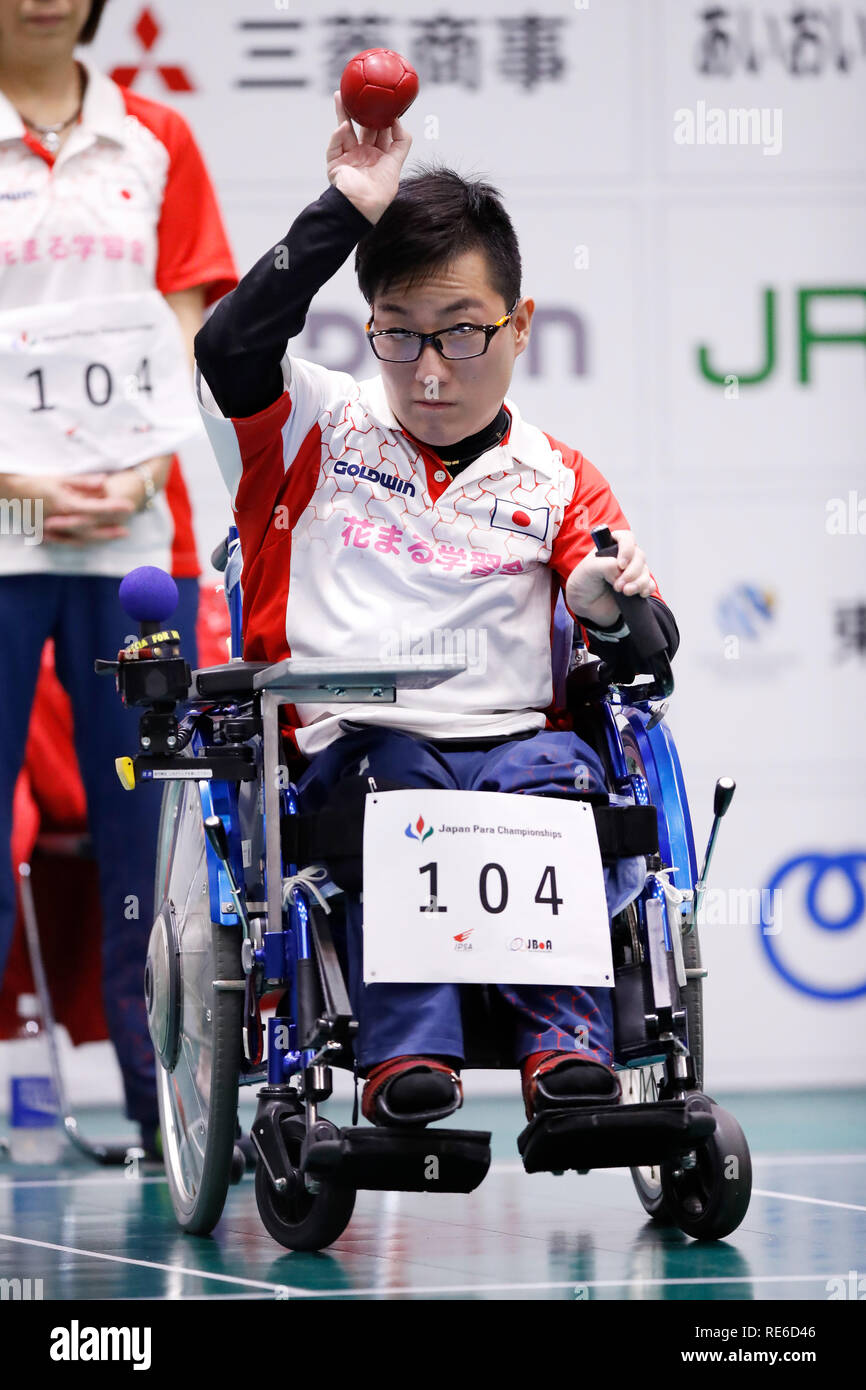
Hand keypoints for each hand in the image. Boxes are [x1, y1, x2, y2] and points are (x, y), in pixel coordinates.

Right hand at [40, 471, 137, 545]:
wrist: (8, 491)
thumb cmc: (34, 481)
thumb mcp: (58, 477)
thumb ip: (82, 482)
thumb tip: (104, 482)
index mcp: (64, 504)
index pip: (94, 508)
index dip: (113, 508)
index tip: (129, 506)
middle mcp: (60, 520)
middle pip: (90, 528)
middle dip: (110, 530)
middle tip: (127, 531)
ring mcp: (51, 530)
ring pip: (80, 539)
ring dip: (99, 539)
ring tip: (115, 536)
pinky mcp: (44, 534)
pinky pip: (66, 542)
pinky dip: (81, 542)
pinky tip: (93, 541)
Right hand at [326, 91, 411, 224]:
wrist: (359, 209)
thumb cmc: (379, 193)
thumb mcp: (395, 165)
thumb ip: (400, 142)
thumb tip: (398, 120)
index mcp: (379, 157)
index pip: (380, 132)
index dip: (383, 117)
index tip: (385, 101)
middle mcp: (363, 155)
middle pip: (362, 127)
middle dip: (361, 109)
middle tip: (361, 91)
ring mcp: (348, 158)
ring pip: (345, 131)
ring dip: (343, 113)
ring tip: (341, 94)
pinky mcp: (335, 163)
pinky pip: (335, 145)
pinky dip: (338, 136)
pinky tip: (342, 126)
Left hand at [565, 529, 654, 625]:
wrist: (585, 604)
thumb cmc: (584, 582)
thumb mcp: (588, 570)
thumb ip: (604, 565)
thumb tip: (620, 570)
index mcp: (611, 546)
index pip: (626, 538)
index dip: (627, 549)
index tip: (620, 565)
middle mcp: (624, 557)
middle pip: (639, 556)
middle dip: (631, 572)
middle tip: (618, 586)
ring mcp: (631, 571)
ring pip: (645, 571)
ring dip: (638, 583)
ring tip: (625, 592)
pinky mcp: (637, 586)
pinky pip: (650, 584)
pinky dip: (647, 589)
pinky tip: (639, 594)